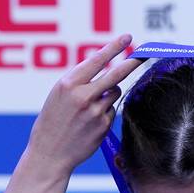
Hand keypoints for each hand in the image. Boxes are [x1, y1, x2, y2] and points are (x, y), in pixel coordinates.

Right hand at [25, 35, 142, 174]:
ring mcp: (95, 111)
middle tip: (144, 53)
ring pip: (115, 92)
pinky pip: (111, 111)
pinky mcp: (103, 126)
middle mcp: (83, 96)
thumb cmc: (51, 122)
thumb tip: (104, 67)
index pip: (97, 60)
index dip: (114, 47)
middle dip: (132, 62)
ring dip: (109, 93)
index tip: (127, 37)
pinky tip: (89, 123)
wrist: (49, 155)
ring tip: (91, 105)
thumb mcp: (57, 95)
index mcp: (68, 84)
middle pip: (116, 74)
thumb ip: (78, 81)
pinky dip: (105, 112)